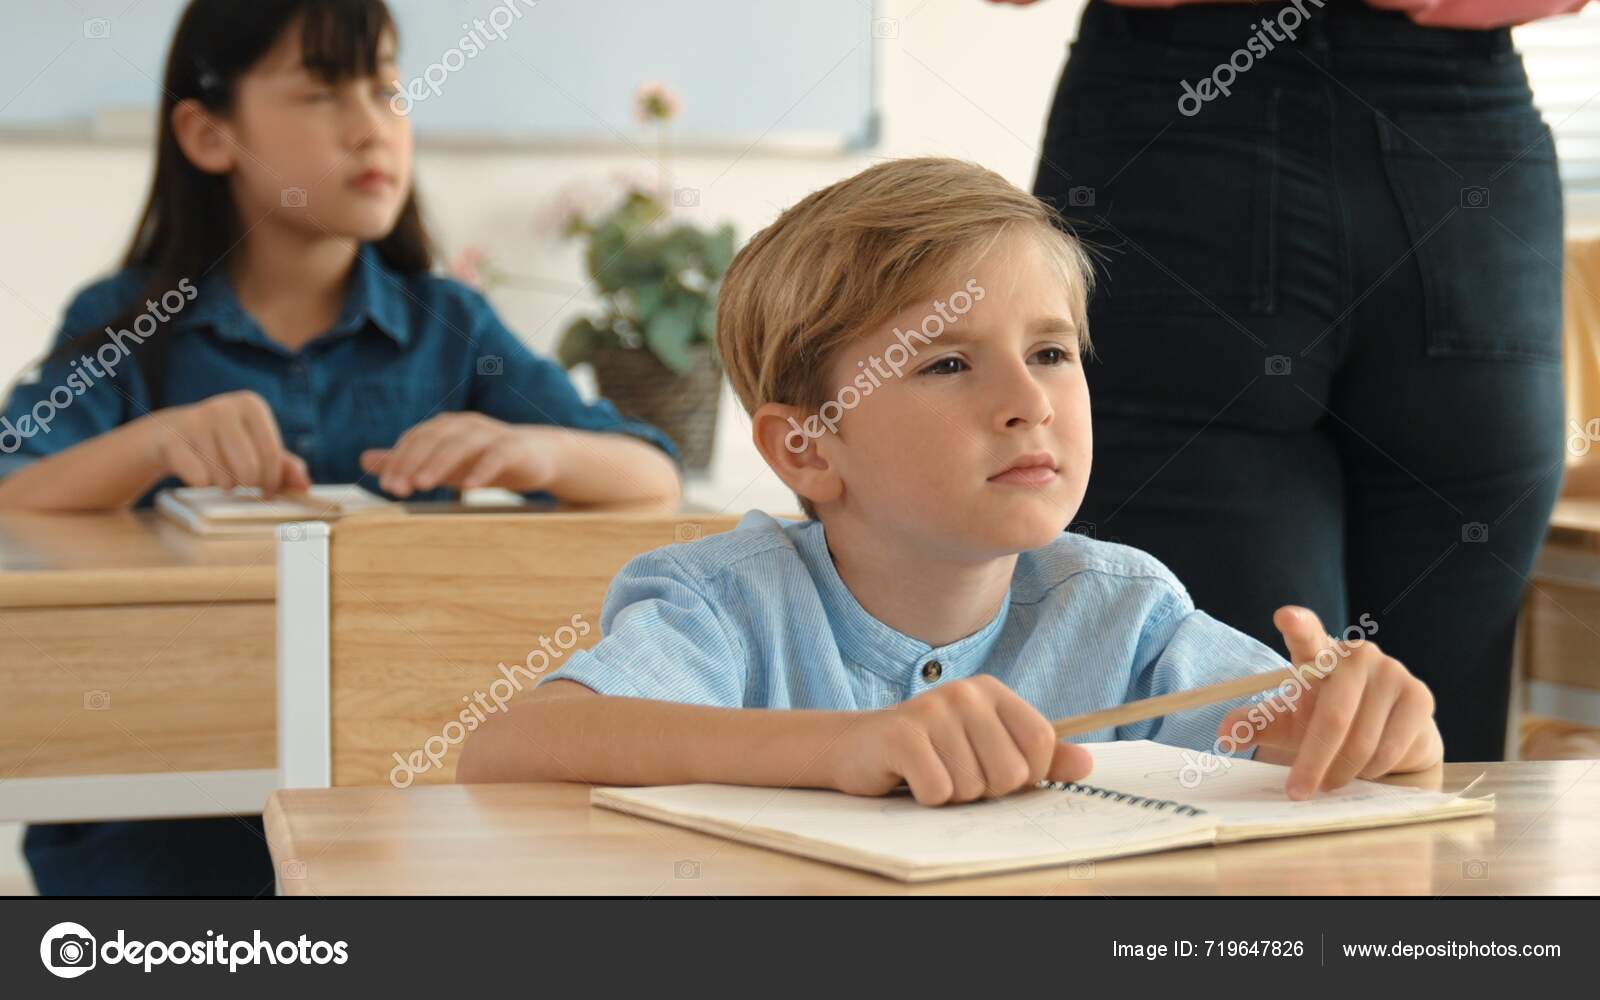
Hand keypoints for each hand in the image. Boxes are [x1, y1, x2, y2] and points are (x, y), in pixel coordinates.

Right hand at [148, 390, 309, 496]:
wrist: (167, 434)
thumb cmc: (222, 443)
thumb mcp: (256, 448)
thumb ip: (285, 466)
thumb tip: (305, 487)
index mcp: (250, 406)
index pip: (271, 455)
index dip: (272, 481)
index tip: (269, 492)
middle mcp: (223, 408)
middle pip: (249, 470)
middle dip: (247, 484)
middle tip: (241, 482)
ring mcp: (194, 422)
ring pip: (223, 478)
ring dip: (223, 484)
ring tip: (216, 471)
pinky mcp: (171, 440)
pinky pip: (199, 480)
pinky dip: (201, 484)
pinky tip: (195, 470)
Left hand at [360, 413, 561, 496]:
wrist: (538, 457)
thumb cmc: (484, 459)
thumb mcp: (442, 463)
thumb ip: (407, 461)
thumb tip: (364, 460)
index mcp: (446, 427)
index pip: (415, 439)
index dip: (399, 460)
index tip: (387, 486)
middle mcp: (466, 426)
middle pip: (434, 438)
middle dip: (412, 462)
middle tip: (397, 489)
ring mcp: (491, 435)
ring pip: (461, 444)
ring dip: (440, 463)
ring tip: (423, 485)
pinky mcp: (515, 448)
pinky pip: (497, 455)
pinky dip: (483, 469)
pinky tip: (470, 487)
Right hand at [833, 675, 1092, 805]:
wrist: (858, 747)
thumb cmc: (930, 751)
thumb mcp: (987, 748)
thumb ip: (1039, 757)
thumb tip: (1087, 765)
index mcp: (991, 691)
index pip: (1042, 741)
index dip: (1030, 773)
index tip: (1003, 775)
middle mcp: (965, 693)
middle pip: (1012, 770)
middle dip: (987, 790)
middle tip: (956, 772)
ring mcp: (932, 710)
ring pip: (973, 787)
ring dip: (953, 795)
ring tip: (932, 772)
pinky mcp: (903, 735)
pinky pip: (940, 791)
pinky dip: (927, 797)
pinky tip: (911, 778)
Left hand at [1218, 606, 1442, 798]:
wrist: (1388, 740)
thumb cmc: (1327, 724)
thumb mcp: (1289, 723)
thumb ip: (1257, 723)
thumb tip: (1225, 732)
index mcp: (1318, 653)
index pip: (1306, 635)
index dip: (1298, 625)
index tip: (1285, 617)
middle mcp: (1358, 655)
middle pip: (1333, 716)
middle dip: (1313, 762)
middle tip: (1298, 792)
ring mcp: (1392, 672)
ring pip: (1362, 740)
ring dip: (1343, 771)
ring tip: (1334, 778)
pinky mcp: (1419, 697)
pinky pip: (1390, 748)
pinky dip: (1372, 769)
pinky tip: (1367, 768)